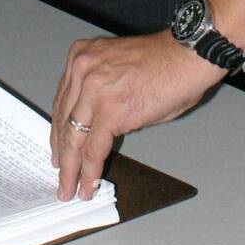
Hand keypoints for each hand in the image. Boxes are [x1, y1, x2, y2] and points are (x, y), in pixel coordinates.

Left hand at [49, 29, 226, 200]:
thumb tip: (100, 127)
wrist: (187, 55)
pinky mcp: (110, 111)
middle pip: (63, 120)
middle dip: (62, 152)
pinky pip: (94, 149)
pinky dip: (89, 171)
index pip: (62, 101)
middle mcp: (82, 70)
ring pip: (74, 139)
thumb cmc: (164, 61)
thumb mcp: (118, 68)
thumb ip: (101, 94)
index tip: (58, 147)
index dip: (59, 129)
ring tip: (69, 188)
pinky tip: (88, 185)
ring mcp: (93, 91)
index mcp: (81, 57)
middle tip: (61, 173)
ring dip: (71, 169)